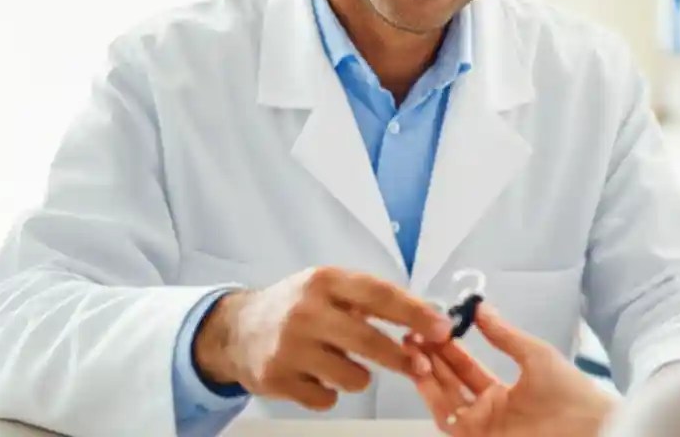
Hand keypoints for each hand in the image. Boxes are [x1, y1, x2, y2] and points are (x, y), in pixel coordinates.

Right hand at [194, 266, 451, 410]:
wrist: (237, 330)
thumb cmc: (295, 306)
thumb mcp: (327, 287)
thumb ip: (369, 299)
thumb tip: (427, 318)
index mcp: (324, 281)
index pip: (379, 295)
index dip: (416, 313)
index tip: (442, 329)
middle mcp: (305, 311)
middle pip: (369, 341)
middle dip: (402, 358)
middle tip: (421, 365)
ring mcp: (289, 347)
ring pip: (352, 377)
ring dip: (358, 376)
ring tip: (342, 362)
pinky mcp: (277, 378)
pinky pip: (327, 398)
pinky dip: (330, 392)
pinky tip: (316, 376)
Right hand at [409, 304, 616, 435]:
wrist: (591, 427)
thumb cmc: (569, 391)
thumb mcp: (535, 355)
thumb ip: (504, 335)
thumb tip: (479, 307)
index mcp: (501, 393)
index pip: (465, 368)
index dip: (447, 348)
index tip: (432, 325)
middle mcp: (486, 411)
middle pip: (449, 383)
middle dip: (430, 358)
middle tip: (414, 332)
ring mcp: (481, 427)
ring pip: (443, 401)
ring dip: (425, 374)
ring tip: (414, 346)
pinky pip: (448, 421)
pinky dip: (432, 397)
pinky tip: (423, 370)